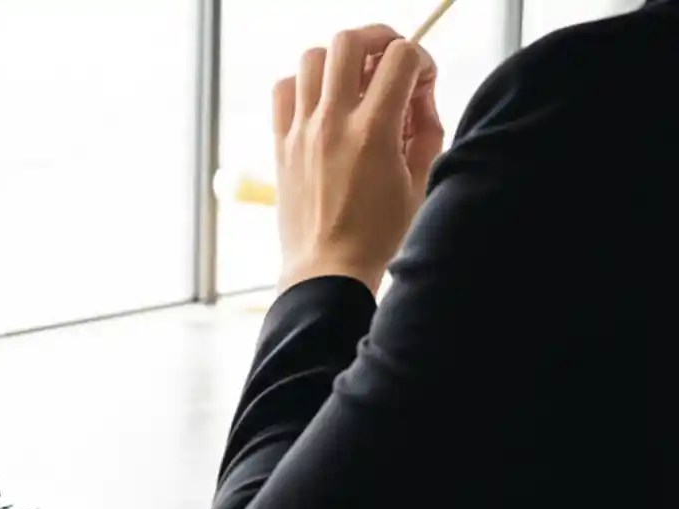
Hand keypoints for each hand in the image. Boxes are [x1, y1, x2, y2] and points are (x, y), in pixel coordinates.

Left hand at [273, 25, 442, 293]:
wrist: (327, 270)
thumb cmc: (379, 234)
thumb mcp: (420, 181)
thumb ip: (427, 127)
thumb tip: (419, 93)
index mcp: (374, 132)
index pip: (401, 56)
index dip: (421, 59)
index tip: (423, 83)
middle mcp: (333, 123)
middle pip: (349, 41)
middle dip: (378, 38)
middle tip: (389, 59)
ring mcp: (302, 131)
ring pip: (311, 57)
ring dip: (339, 58)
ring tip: (355, 80)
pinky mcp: (281, 144)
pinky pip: (283, 89)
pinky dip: (303, 83)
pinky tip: (321, 102)